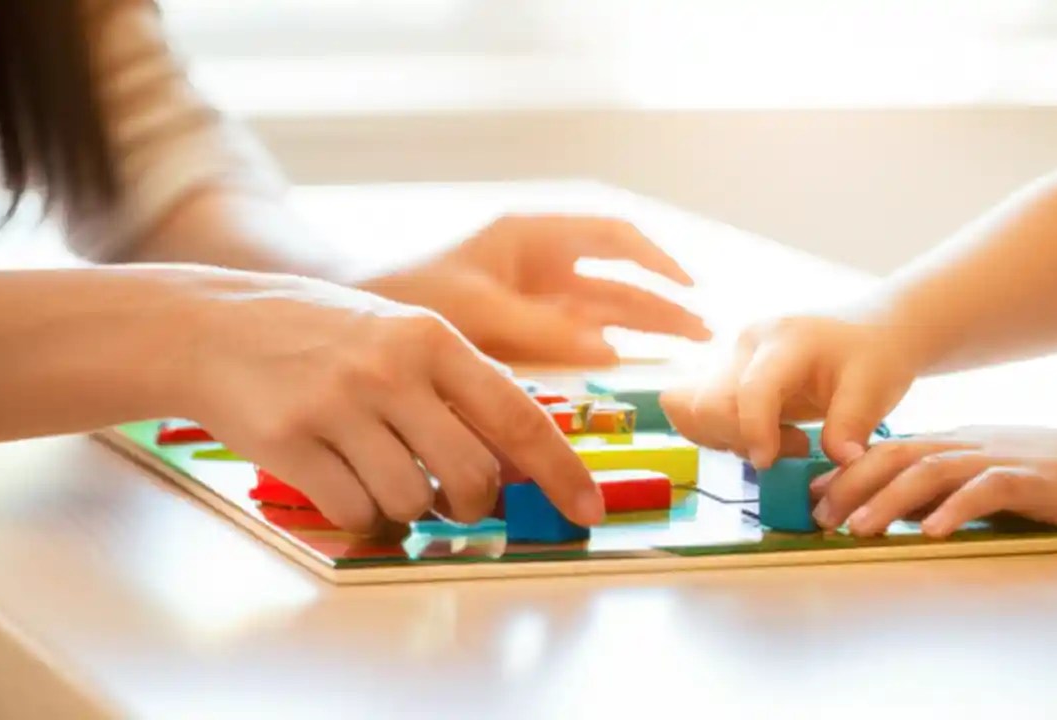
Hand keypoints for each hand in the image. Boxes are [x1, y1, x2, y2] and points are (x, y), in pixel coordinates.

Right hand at [174, 271, 604, 533]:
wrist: (214, 326)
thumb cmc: (323, 335)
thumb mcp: (401, 335)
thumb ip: (462, 388)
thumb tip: (523, 458)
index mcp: (432, 338)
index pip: (518, 416)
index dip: (561, 471)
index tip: (587, 509)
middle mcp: (391, 369)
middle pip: (472, 476)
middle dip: (472, 505)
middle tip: (453, 501)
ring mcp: (338, 405)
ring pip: (411, 502)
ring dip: (408, 510)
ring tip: (382, 476)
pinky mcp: (290, 442)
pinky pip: (355, 512)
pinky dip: (361, 515)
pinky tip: (342, 481)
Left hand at [360, 214, 711, 364]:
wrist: (353, 324)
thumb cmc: (407, 297)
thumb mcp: (476, 309)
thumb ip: (543, 331)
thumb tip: (611, 352)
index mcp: (530, 237)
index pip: (612, 236)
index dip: (656, 259)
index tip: (689, 288)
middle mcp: (538, 264)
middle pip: (617, 279)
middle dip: (661, 304)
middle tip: (703, 336)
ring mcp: (530, 299)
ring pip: (603, 312)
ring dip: (644, 329)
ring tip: (687, 352)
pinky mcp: (520, 334)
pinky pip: (576, 340)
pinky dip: (607, 352)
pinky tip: (632, 368)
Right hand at [661, 313, 920, 467]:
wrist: (868, 330)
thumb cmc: (874, 356)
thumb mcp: (876, 388)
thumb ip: (853, 425)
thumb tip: (839, 461)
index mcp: (785, 340)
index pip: (750, 389)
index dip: (754, 432)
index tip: (769, 463)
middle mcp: (746, 343)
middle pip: (709, 402)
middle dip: (739, 439)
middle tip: (793, 445)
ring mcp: (731, 356)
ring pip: (694, 407)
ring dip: (726, 438)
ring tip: (779, 439)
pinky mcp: (725, 372)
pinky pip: (694, 408)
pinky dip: (716, 433)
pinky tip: (759, 435)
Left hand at [812, 426, 1056, 547]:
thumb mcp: (1003, 484)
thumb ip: (958, 491)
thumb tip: (908, 513)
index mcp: (966, 443)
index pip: (894, 451)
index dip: (849, 472)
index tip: (814, 497)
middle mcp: (978, 443)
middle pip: (899, 454)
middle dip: (852, 483)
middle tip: (819, 515)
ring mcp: (1007, 457)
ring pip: (931, 470)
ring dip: (888, 499)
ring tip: (858, 527)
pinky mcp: (1039, 480)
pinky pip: (987, 491)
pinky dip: (954, 510)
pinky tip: (929, 532)